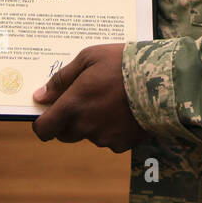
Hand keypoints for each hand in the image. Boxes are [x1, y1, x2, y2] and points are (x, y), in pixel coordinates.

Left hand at [31, 44, 146, 152]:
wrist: (161, 79)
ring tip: (109, 100)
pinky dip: (112, 129)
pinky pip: (110, 140)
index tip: (47, 114)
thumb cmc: (121, 62)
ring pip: (89, 136)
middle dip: (67, 121)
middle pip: (65, 134)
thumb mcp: (88, 58)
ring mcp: (105, 138)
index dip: (42, 125)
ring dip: (92, 123)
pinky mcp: (123, 144)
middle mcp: (86, 127)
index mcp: (73, 106)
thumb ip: (61, 80)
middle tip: (82, 100)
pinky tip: (123, 110)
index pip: (44, 130)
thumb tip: (40, 96)